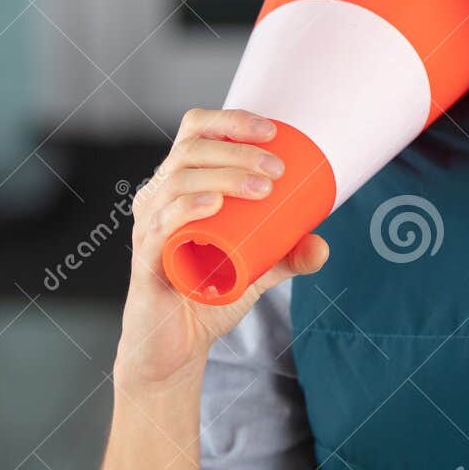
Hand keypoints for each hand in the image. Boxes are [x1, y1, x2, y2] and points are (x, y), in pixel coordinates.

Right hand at [115, 107, 328, 391]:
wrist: (177, 348)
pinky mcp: (146, 257)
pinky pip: (161, 222)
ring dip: (224, 176)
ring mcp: (149, 225)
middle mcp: (159, 198)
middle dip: (238, 151)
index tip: (272, 131)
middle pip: (190, 150)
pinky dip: (189, 207)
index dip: (231, 121)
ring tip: (262, 188)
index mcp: (181, 186)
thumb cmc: (207, 296)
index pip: (197, 132)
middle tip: (277, 171)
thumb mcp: (257, 271)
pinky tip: (214, 204)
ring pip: (178, 180)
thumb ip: (288, 256)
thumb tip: (322, 244)